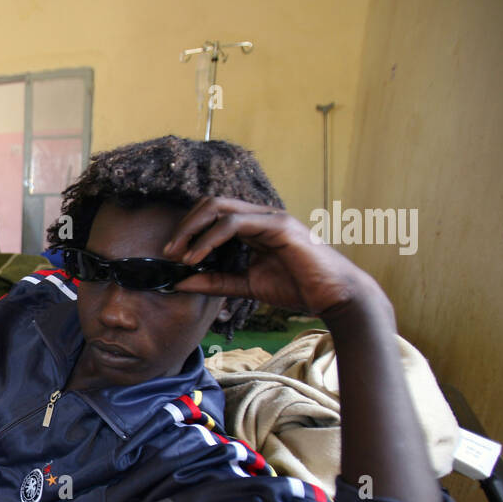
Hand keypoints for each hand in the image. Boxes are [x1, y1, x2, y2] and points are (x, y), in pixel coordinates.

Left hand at [162, 197, 380, 317]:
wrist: (334, 296)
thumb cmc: (297, 287)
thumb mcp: (245, 285)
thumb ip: (215, 282)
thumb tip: (180, 283)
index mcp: (253, 226)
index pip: (211, 214)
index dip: (188, 230)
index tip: (171, 255)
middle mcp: (260, 216)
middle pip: (210, 204)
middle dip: (184, 226)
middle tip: (168, 252)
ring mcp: (270, 217)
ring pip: (219, 208)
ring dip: (192, 231)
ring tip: (179, 255)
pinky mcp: (279, 225)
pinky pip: (235, 223)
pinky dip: (210, 239)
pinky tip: (196, 258)